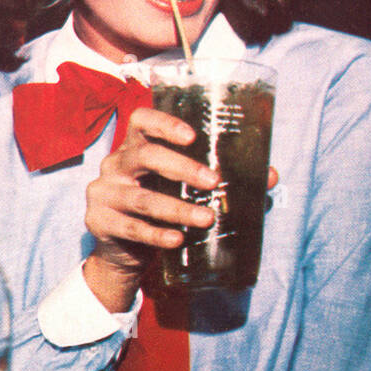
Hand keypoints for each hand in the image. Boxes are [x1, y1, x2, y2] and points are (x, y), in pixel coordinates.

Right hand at [83, 107, 276, 311]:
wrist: (125, 249)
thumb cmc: (161, 204)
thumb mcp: (184, 188)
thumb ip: (223, 178)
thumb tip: (271, 175)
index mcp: (136, 147)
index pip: (141, 120)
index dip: (164, 123)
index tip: (193, 136)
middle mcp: (116, 164)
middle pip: (145, 156)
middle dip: (181, 167)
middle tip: (213, 182)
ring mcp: (104, 193)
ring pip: (141, 198)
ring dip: (177, 209)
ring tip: (207, 219)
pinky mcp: (99, 222)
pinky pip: (131, 228)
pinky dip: (156, 234)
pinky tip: (178, 239)